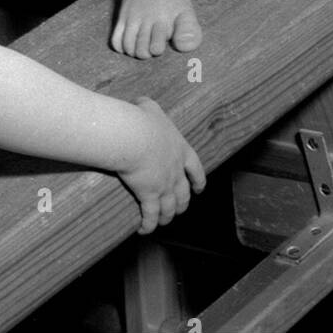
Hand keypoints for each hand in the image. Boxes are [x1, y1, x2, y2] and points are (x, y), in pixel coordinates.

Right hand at [111, 0, 201, 58]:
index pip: (156, 49)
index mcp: (163, 20)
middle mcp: (145, 20)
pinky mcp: (123, 14)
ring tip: (146, 42)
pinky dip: (122, 47)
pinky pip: (116, 40)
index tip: (167, 36)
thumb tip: (183, 47)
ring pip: (129, 48)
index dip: (162, 47)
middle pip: (141, 52)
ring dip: (137, 50)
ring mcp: (132, 17)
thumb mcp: (186, 9)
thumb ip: (189, 31)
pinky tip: (133, 41)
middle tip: (156, 39)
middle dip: (150, 51)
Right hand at [117, 97, 206, 233]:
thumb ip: (148, 107)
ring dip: (167, 216)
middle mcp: (176, 170)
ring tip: (163, 222)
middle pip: (184, 193)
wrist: (133, 137)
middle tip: (180, 209)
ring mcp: (164, 185)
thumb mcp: (148, 107)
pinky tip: (143, 230)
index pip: (195, 168)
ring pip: (170, 208)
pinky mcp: (149, 195)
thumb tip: (140, 103)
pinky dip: (148, 224)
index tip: (199, 188)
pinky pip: (150, 215)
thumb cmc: (141, 121)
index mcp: (180, 149)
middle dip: (183, 203)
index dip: (198, 180)